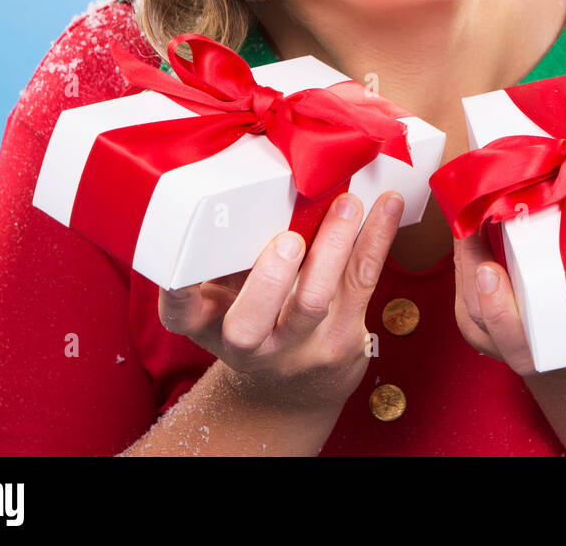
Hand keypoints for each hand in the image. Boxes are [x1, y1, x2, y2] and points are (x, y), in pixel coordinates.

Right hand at [157, 189, 404, 414]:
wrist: (292, 388)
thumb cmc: (255, 317)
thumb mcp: (227, 295)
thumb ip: (230, 253)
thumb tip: (248, 177)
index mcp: (208, 323)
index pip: (179, 313)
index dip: (177, 291)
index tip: (184, 261)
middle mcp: (247, 344)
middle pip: (248, 324)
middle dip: (268, 281)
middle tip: (288, 240)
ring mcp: (297, 347)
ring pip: (313, 302)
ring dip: (332, 247)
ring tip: (346, 204)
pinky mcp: (344, 338)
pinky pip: (361, 282)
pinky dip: (376, 238)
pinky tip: (388, 205)